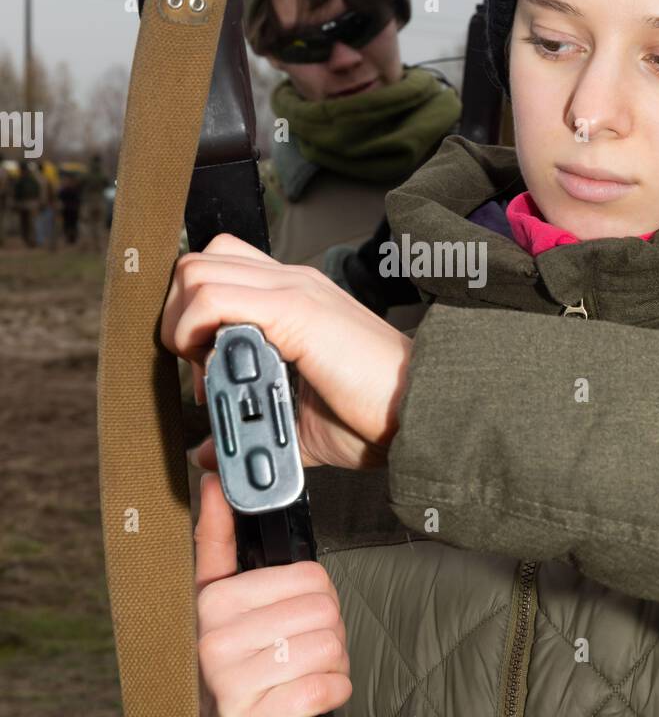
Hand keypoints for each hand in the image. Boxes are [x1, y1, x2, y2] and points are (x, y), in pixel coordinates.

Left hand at [161, 233, 412, 469]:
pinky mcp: (296, 309)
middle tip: (199, 369)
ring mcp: (294, 289)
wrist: (421, 414)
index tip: (205, 373)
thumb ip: (256, 428)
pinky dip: (195, 332)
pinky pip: (214, 299)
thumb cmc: (374, 417)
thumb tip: (210, 454)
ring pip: (197, 272)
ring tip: (207, 370)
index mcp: (295, 298)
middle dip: (179, 315)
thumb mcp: (300, 422)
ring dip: (183, 324)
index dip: (195, 315)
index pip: (221, 268)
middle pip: (199, 261)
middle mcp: (291, 282)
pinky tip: (216, 369)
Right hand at [195, 471, 351, 716]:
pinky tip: (310, 697)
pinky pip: (329, 687)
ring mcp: (233, 683)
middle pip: (324, 612)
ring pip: (329, 647)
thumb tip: (213, 481)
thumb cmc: (234, 661)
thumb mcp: (218, 599)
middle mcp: (216, 639)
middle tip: (303, 650)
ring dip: (332, 663)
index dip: (319, 596)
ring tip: (305, 673)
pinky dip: (334, 691)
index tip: (297, 613)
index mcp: (213, 601)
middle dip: (329, 632)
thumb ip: (217, 540)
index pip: (308, 576)